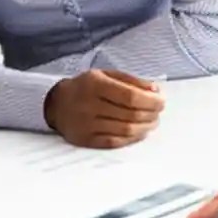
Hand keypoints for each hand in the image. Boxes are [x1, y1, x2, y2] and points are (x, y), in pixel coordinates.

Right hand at [44, 70, 164, 148]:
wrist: (56, 104)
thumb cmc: (85, 87)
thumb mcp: (104, 75)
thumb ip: (130, 80)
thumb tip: (155, 90)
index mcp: (95, 84)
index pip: (130, 96)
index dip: (150, 101)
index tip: (161, 102)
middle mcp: (89, 105)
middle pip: (130, 114)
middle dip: (151, 114)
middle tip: (158, 113)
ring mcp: (87, 124)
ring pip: (125, 130)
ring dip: (145, 127)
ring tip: (152, 122)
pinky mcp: (86, 139)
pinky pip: (115, 142)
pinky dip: (132, 138)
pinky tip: (139, 133)